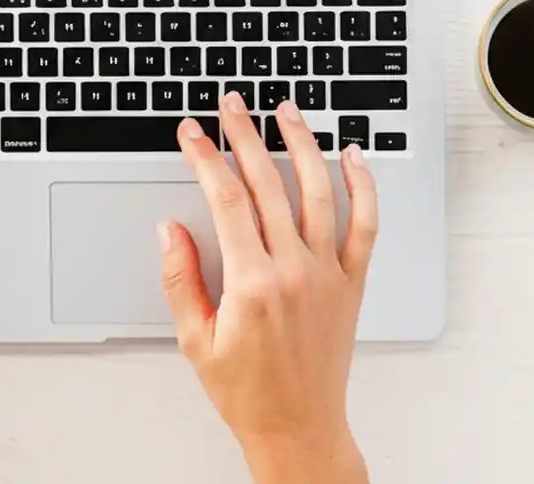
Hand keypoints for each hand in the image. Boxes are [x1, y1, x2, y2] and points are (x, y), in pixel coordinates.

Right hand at [160, 94, 377, 483]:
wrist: (299, 428)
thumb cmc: (246, 391)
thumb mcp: (194, 339)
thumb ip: (179, 279)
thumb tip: (169, 231)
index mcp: (251, 283)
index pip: (225, 199)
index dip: (205, 157)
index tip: (192, 133)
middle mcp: (295, 270)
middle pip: (268, 184)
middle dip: (245, 136)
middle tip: (231, 104)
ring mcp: (329, 273)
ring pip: (318, 191)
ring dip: (301, 144)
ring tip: (285, 111)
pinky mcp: (352, 282)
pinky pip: (364, 224)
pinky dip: (362, 186)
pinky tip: (352, 156)